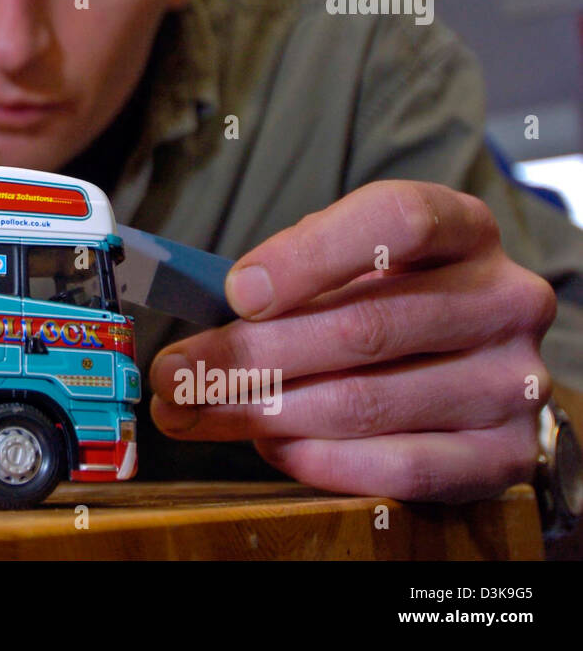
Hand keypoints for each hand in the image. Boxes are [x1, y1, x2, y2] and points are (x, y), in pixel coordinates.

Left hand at [148, 180, 556, 501]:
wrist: (474, 367)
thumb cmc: (391, 301)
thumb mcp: (350, 264)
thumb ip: (292, 275)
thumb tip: (214, 308)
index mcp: (464, 229)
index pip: (396, 221)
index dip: (309, 255)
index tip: (235, 292)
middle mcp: (503, 299)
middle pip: (364, 327)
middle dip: (248, 355)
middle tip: (174, 373)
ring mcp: (513, 381)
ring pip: (366, 401)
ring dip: (261, 413)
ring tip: (194, 412)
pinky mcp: (506, 454)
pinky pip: (401, 466)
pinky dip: (322, 460)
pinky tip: (269, 446)